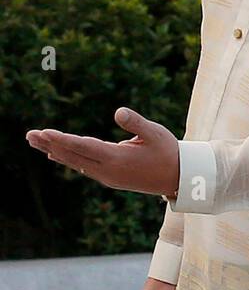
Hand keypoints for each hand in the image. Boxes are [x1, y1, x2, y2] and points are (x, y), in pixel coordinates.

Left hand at [26, 108, 179, 196]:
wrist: (179, 178)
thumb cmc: (169, 152)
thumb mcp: (156, 133)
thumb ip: (136, 122)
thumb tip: (118, 111)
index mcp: (118, 159)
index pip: (84, 147)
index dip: (62, 139)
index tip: (44, 133)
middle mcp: (108, 171)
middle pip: (73, 156)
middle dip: (50, 145)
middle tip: (29, 135)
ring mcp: (108, 176)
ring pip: (75, 162)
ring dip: (55, 151)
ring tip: (36, 142)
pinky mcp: (110, 178)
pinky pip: (83, 167)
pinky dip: (68, 158)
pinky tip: (56, 154)